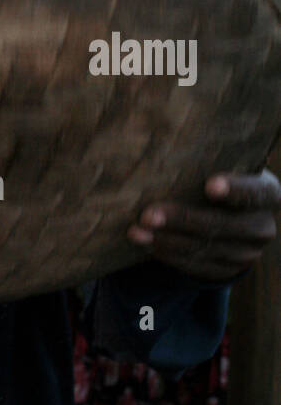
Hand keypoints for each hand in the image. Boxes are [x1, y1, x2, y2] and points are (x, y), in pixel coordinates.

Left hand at [127, 170, 279, 280]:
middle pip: (222, 226)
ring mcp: (247, 254)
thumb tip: (166, 134)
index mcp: (268, 194)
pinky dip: (170, 256)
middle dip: (182, 220)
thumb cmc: (218, 172)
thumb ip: (207, 156)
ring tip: (136, 232)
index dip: (234, 191)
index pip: (255, 193)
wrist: (228, 209)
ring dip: (167, 240)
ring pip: (204, 249)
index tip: (209, 185)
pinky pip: (197, 267)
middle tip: (148, 214)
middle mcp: (263, 227)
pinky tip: (147, 244)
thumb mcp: (223, 162)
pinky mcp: (227, 270)